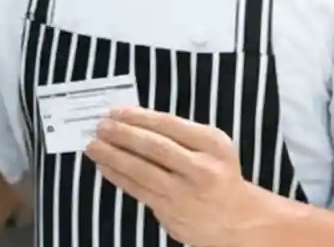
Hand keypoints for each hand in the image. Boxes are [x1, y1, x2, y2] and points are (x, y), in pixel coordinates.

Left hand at [85, 107, 267, 246]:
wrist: (240, 220)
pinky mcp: (172, 214)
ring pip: (142, 172)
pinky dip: (118, 177)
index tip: (115, 111)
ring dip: (113, 157)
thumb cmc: (219, 173)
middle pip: (154, 147)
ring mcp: (186, 195)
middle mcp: (202, 169)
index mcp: (213, 144)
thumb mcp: (213, 146)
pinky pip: (138, 192)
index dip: (138, 117)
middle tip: (100, 126)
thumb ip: (180, 133)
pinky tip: (105, 166)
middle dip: (122, 135)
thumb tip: (132, 120)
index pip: (169, 125)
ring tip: (93, 146)